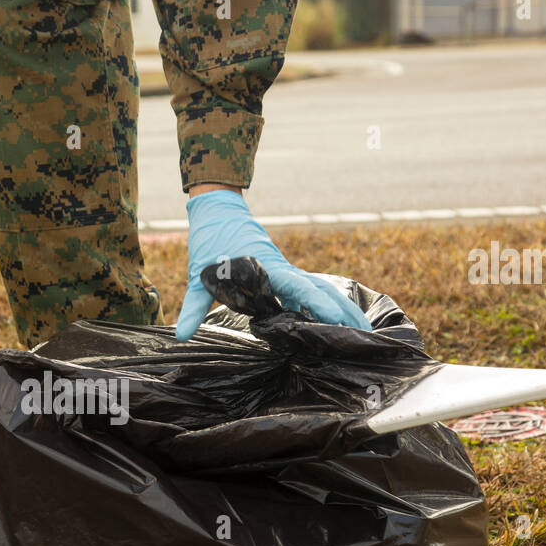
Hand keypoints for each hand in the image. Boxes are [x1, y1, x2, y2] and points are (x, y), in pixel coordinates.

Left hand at [176, 189, 372, 340]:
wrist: (219, 211)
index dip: (316, 303)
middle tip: (363, 334)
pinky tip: (334, 320)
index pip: (298, 286)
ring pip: (320, 289)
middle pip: (321, 290)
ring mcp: (286, 271)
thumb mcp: (198, 276)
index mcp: (266, 269)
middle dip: (343, 310)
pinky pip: (309, 290)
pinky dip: (324, 304)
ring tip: (360, 329)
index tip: (335, 318)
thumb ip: (192, 306)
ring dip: (340, 307)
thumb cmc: (210, 241)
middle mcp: (282, 270)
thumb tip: (181, 335)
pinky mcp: (283, 274)